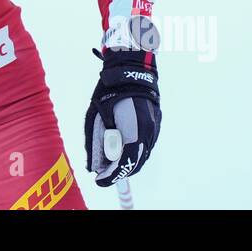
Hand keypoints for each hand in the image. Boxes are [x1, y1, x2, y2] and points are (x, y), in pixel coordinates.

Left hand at [84, 47, 160, 185]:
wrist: (131, 70)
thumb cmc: (109, 91)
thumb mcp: (97, 116)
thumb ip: (97, 140)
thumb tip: (95, 164)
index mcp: (134, 128)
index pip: (125, 161)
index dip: (112, 174)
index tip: (100, 180)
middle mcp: (148, 131)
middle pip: (136, 162)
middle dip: (119, 171)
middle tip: (104, 173)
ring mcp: (155, 128)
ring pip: (143, 155)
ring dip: (127, 162)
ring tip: (110, 163)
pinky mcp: (156, 125)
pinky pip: (146, 145)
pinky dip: (134, 152)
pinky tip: (121, 150)